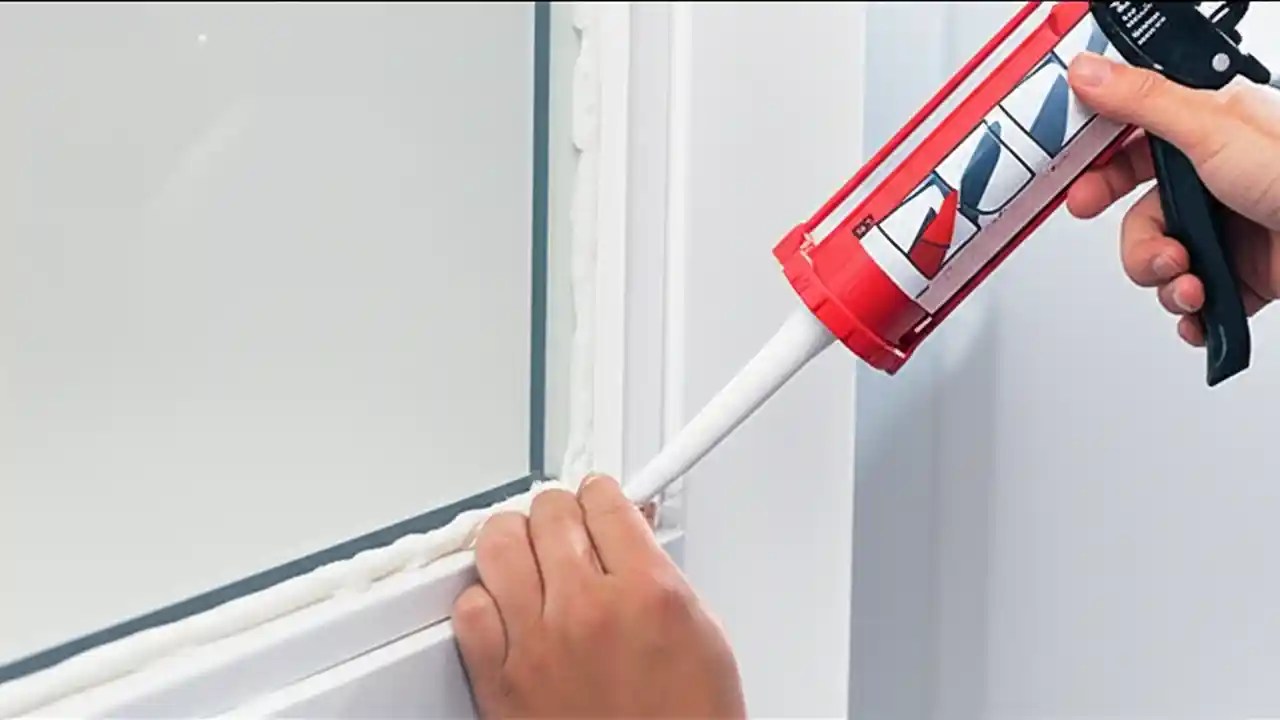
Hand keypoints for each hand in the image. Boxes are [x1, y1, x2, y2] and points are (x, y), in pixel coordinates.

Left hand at [452, 474, 745, 718]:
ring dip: (516, 539)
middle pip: (551, 511)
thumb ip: (662, 576)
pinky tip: (505, 605)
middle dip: (562, 512)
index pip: (606, 502)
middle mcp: (588, 609)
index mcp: (648, 593)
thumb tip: (633, 539)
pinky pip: (469, 607)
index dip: (603, 495)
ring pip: (499, 542)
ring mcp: (538, 642)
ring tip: (528, 551)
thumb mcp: (704, 638)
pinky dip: (484, 598)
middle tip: (569, 527)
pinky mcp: (500, 679)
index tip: (599, 498)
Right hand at [1065, 52, 1279, 345]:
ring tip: (1190, 279)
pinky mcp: (1237, 275)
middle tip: (1149, 249)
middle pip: (1139, 213)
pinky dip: (1189, 310)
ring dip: (1164, 278)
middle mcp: (1214, 180)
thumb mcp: (1213, 131)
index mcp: (1209, 131)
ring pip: (1159, 259)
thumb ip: (1144, 103)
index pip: (1133, 144)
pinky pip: (1190, 298)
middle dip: (1137, 241)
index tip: (1079, 190)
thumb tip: (1088, 73)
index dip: (1099, 168)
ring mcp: (1225, 228)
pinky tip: (1203, 306)